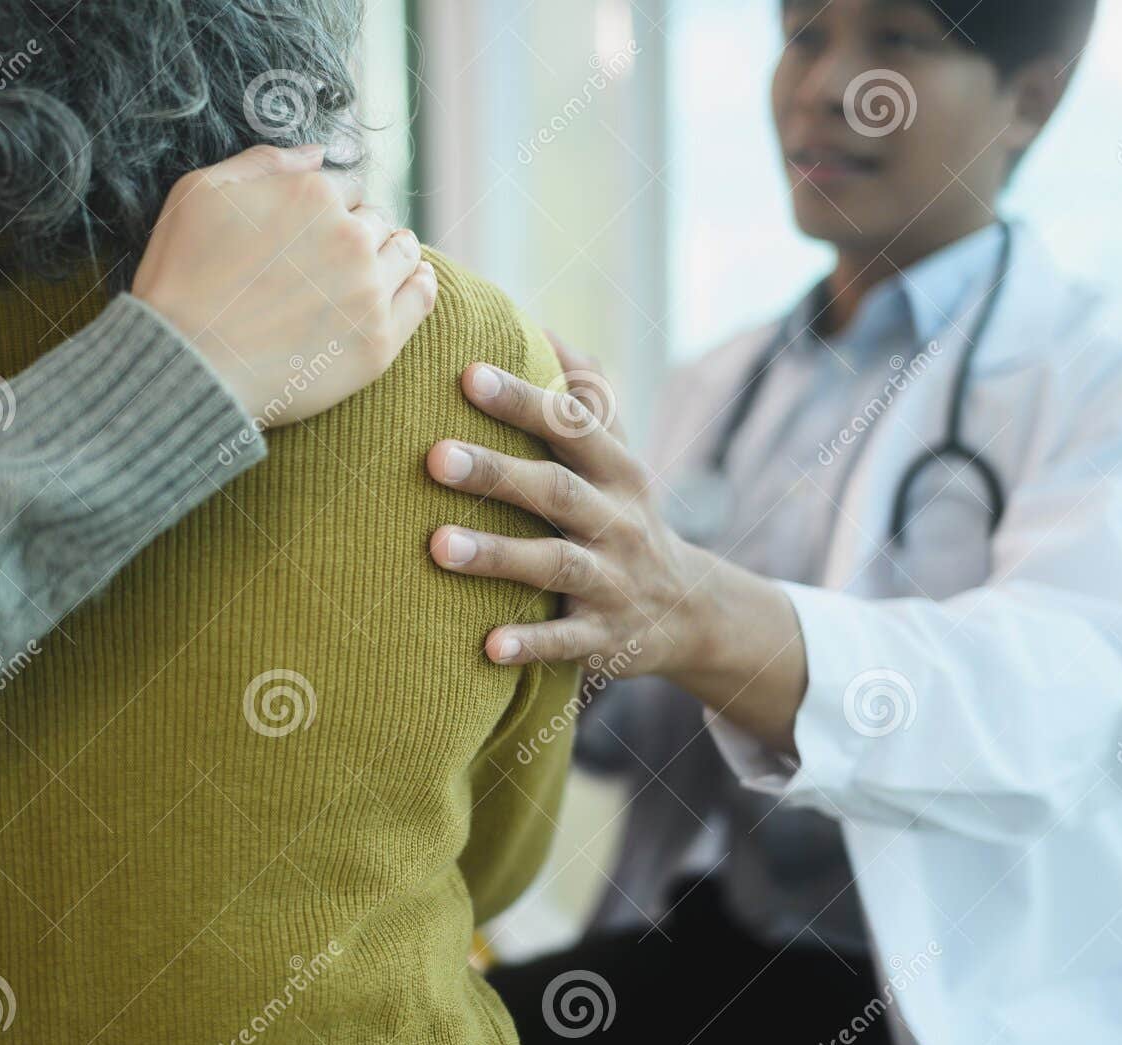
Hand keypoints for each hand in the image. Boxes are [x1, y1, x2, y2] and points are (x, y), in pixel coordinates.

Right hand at [132, 144, 436, 427]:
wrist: (187, 365)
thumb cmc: (182, 279)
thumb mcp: (201, 192)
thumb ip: (264, 162)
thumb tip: (318, 153)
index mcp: (311, 194)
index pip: (346, 187)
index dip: (329, 208)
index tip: (311, 233)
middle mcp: (350, 235)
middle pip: (376, 219)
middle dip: (358, 232)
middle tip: (332, 261)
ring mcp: (368, 290)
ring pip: (404, 252)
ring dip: (391, 255)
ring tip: (369, 272)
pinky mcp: (378, 341)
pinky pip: (422, 297)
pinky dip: (421, 284)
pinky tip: (414, 283)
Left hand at [424, 338, 807, 752]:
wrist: (688, 608)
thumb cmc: (622, 511)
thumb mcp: (616, 452)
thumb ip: (581, 391)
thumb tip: (533, 322)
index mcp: (615, 469)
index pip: (568, 424)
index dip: (522, 399)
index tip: (468, 373)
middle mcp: (616, 520)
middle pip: (555, 489)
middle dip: (495, 472)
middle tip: (433, 456)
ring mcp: (612, 579)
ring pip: (554, 563)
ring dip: (497, 554)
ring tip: (437, 545)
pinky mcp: (603, 636)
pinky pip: (565, 641)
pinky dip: (529, 643)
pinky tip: (487, 646)